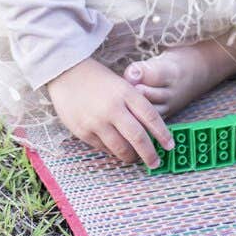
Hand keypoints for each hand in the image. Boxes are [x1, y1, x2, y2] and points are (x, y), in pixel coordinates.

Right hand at [47, 57, 174, 168]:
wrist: (66, 73)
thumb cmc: (98, 79)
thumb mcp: (121, 85)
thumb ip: (135, 105)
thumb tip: (151, 131)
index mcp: (126, 93)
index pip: (151, 117)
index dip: (163, 134)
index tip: (170, 146)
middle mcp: (112, 108)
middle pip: (138, 138)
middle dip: (150, 154)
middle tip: (156, 163)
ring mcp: (96, 121)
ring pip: (121, 148)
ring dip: (131, 157)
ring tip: (135, 158)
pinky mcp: (83, 131)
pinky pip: (104, 148)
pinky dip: (113, 151)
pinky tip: (116, 148)